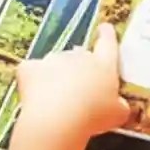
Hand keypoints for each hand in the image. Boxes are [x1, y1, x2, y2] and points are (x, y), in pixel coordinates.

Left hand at [0, 24, 128, 149]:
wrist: (56, 121)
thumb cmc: (92, 119)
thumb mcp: (118, 115)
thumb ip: (119, 105)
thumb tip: (118, 104)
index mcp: (103, 65)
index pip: (108, 43)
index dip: (106, 35)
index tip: (104, 28)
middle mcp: (79, 56)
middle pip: (79, 56)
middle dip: (78, 70)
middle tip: (78, 93)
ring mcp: (53, 59)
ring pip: (55, 64)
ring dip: (56, 77)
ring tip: (56, 102)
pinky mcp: (31, 67)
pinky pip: (32, 71)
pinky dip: (32, 81)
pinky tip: (35, 97)